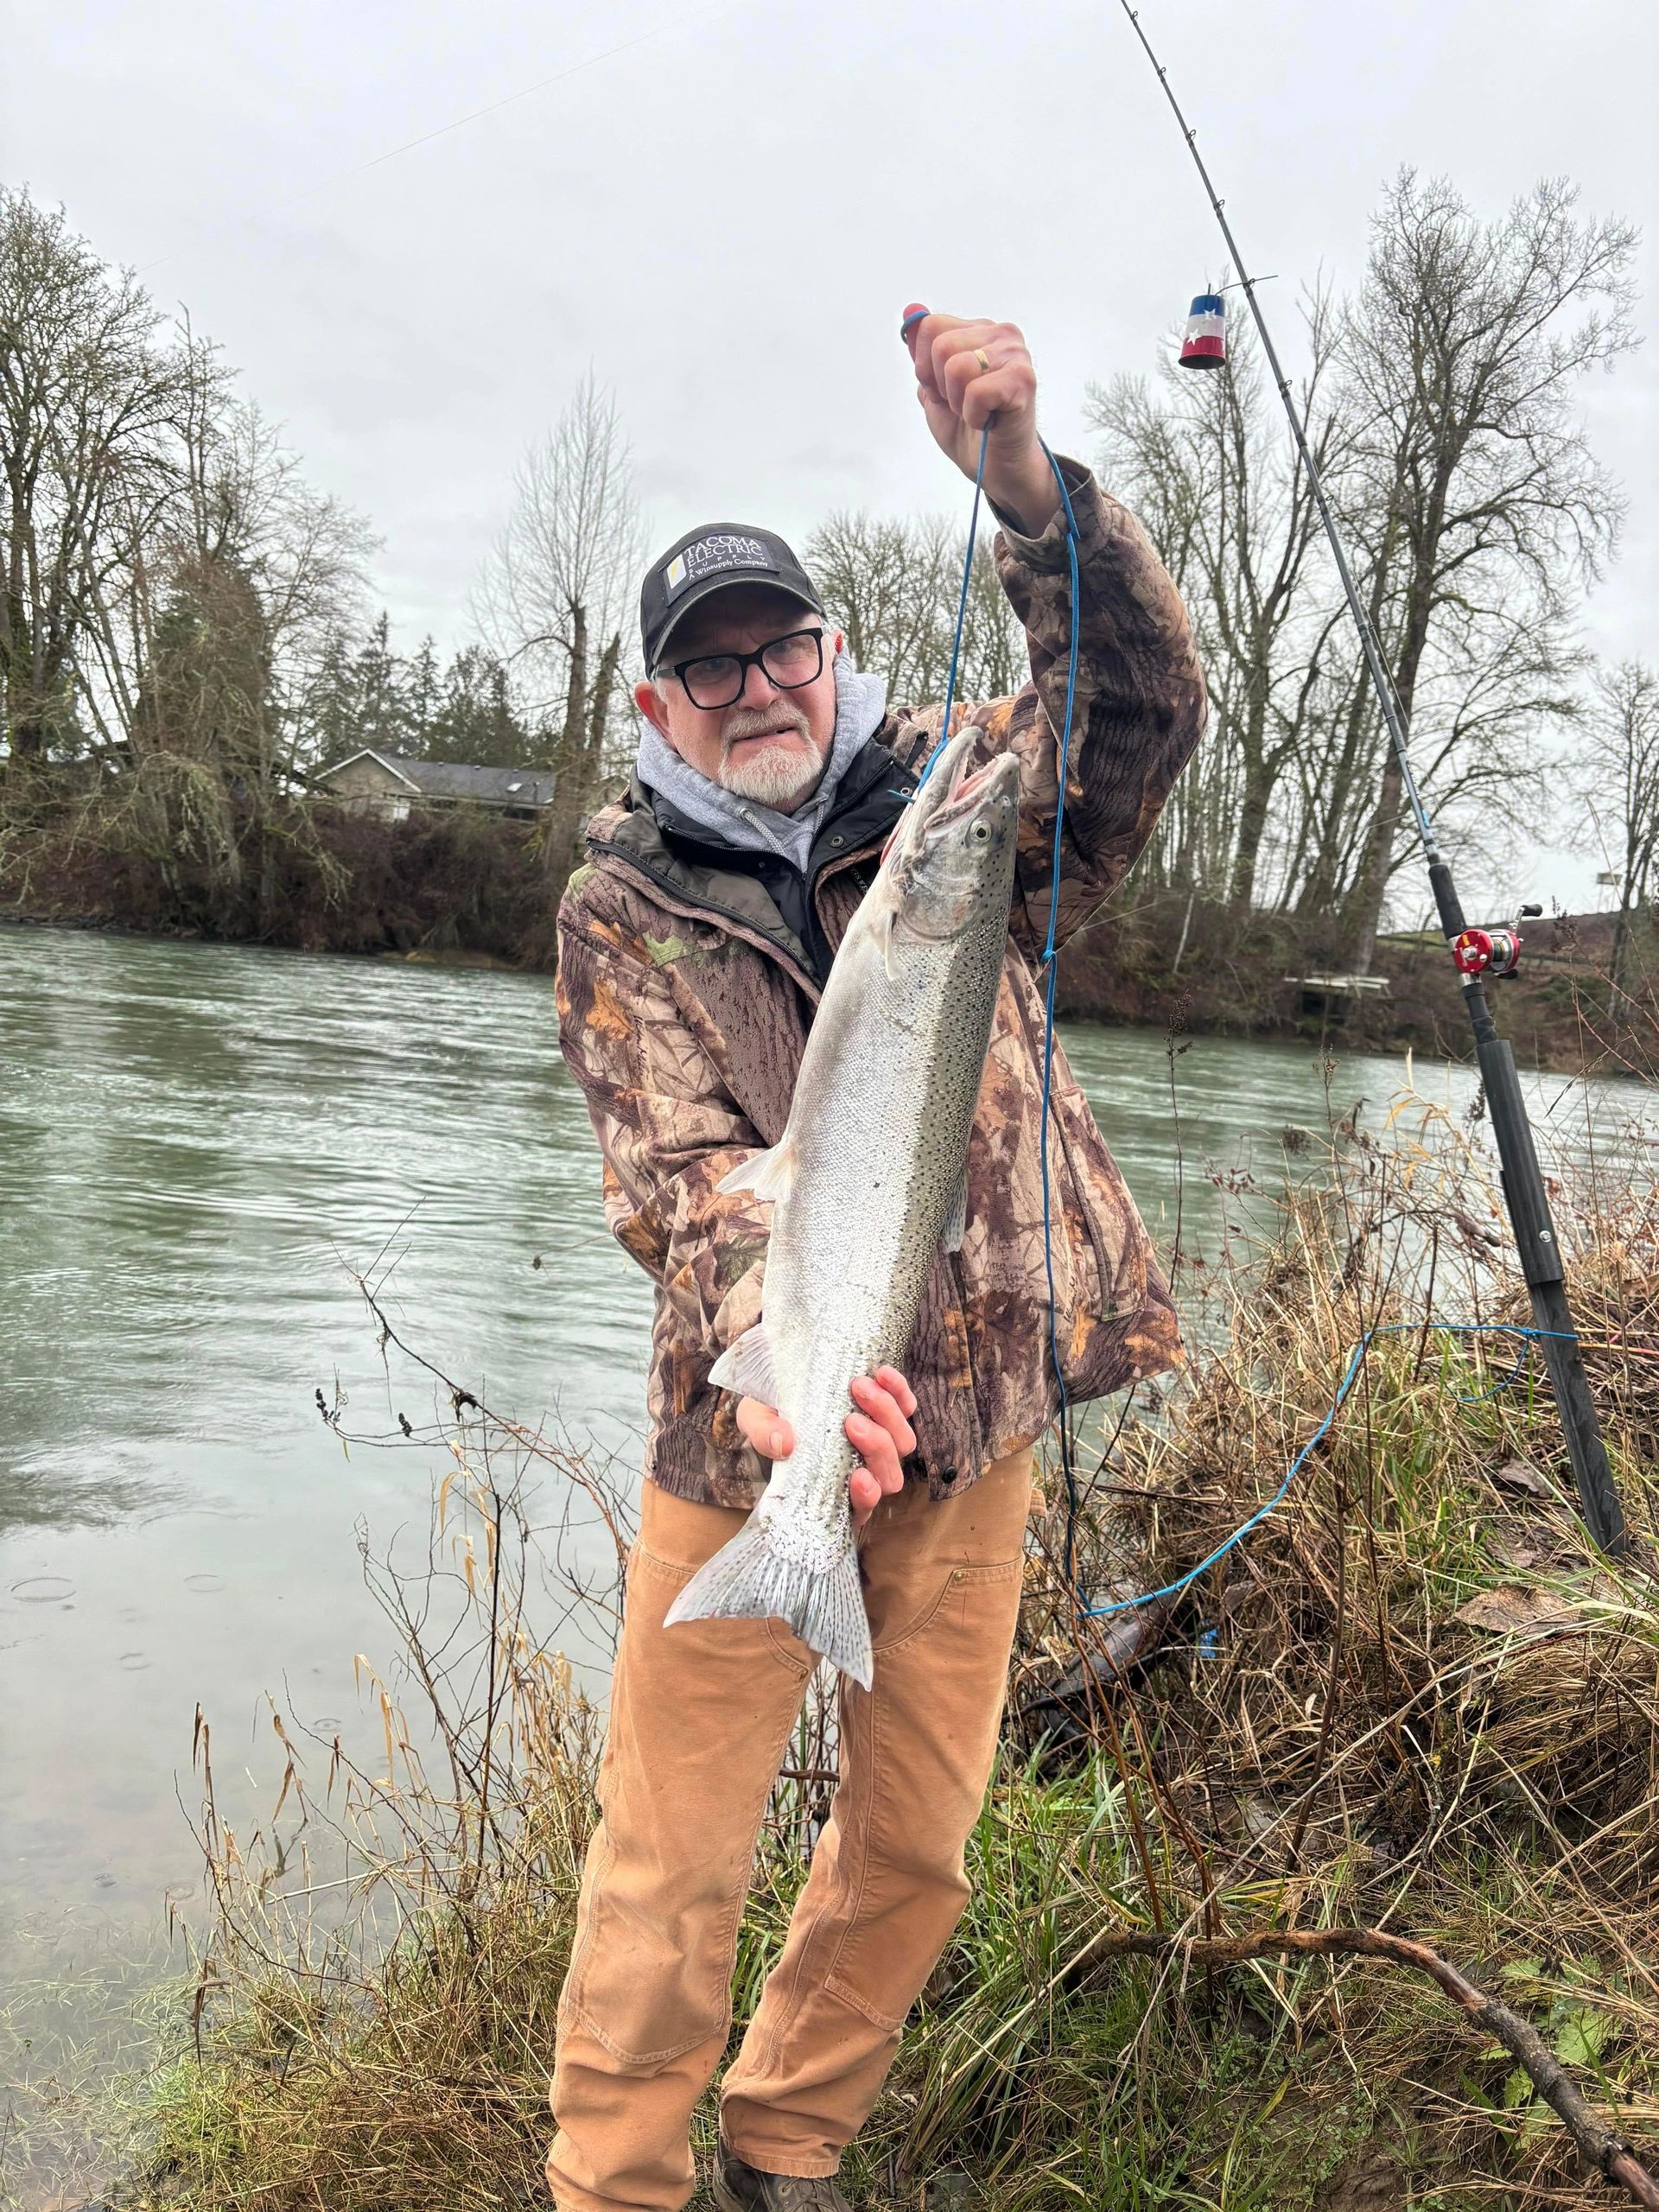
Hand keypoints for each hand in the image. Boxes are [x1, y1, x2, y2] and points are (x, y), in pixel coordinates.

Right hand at [736, 1365, 917, 1530]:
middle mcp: (862, 1470)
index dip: (866, 1498)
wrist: (778, 1382)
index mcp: (832, 1487)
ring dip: (888, 1416)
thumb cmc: (768, 1415)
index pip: (860, 1508)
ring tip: (858, 1387)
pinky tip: (881, 1374)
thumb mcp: (756, 1422)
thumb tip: (784, 1444)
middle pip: (890, 1475)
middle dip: (877, 1448)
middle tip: (850, 1421)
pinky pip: (907, 1407)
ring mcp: (881, 1442)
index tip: (859, 1477)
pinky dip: (899, 1392)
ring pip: (904, 1443)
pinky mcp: (890, 1412)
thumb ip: (764, 1434)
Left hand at [903, 309, 1059, 535]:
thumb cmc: (968, 429)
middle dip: (942, 386)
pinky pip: (976, 392)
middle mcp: (1001, 334)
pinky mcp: (1023, 380)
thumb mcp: (932, 387)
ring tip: (977, 412)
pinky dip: (974, 416)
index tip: (945, 391)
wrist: (995, 468)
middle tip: (964, 405)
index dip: (926, 367)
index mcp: (980, 330)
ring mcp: (1015, 354)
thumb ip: (921, 350)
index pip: (930, 327)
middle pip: (941, 346)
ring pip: (956, 367)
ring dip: (958, 402)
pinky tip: (989, 421)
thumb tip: (910, 311)